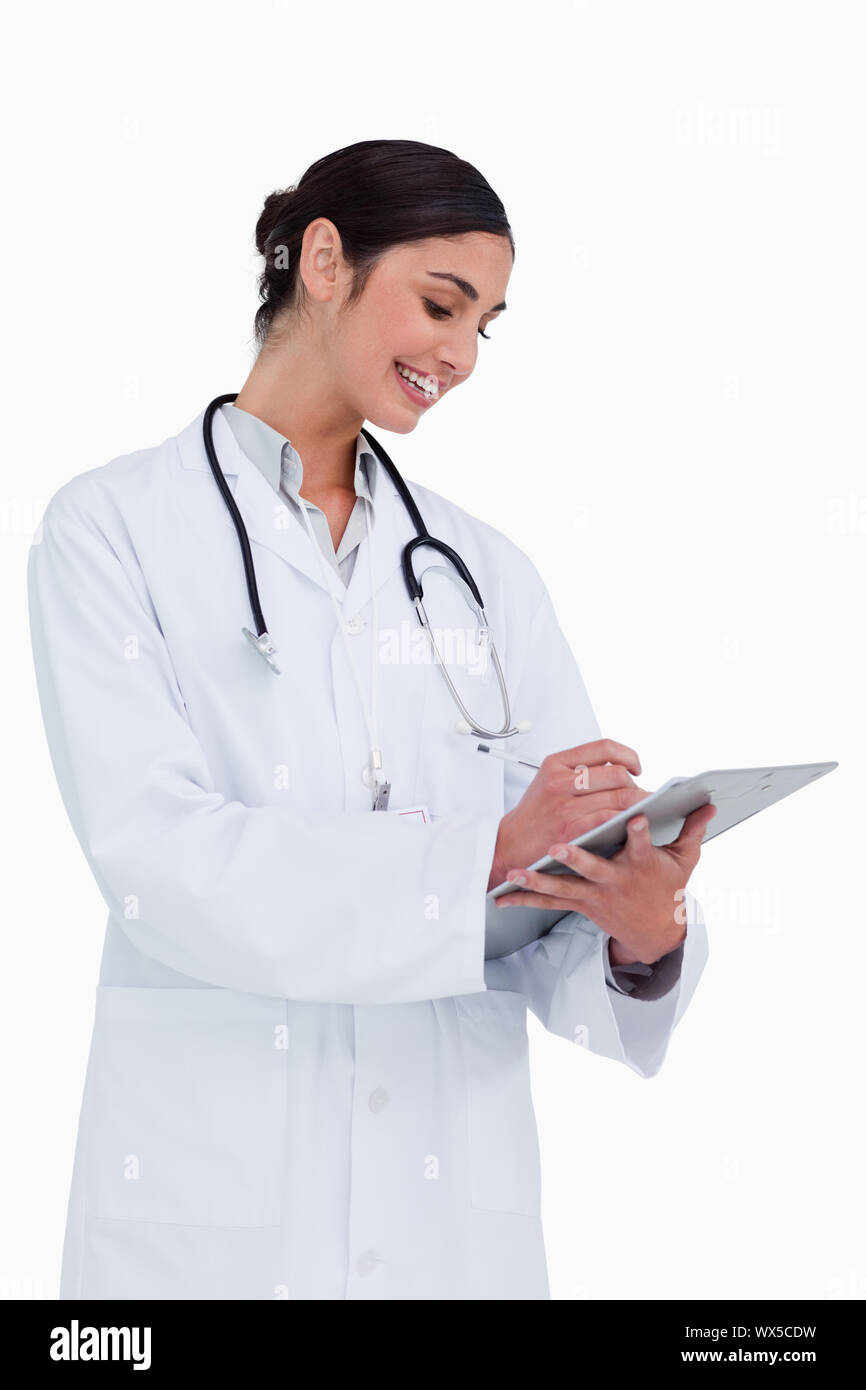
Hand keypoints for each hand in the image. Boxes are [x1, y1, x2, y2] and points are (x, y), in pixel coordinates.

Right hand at [488, 737, 648, 892]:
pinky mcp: (571, 829)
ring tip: (642, 810)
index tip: (635, 766)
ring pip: (619, 797)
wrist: (510, 845)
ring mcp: (566, 805)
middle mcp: (560, 781)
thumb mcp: (548, 780)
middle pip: (617, 774)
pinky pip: (610, 817)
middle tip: (640, 795)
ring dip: (638, 804)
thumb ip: (578, 770)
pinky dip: (626, 819)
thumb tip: (620, 768)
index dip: (627, 755)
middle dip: (636, 785)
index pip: (604, 748)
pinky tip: (630, 823)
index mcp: (556, 764)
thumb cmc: (534, 815)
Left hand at [494, 802, 716, 965]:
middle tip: (559, 847)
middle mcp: (616, 880)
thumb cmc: (667, 887)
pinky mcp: (581, 904)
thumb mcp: (684, 861)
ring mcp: (596, 894)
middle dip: (577, 858)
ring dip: (539, 880)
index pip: (640, 845)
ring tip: (516, 873)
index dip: (638, 832)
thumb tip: (710, 805)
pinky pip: (549, 903)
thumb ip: (692, 830)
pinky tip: (502, 896)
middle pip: (594, 868)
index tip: (635, 818)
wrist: (655, 931)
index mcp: (641, 864)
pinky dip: (525, 899)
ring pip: (564, 887)